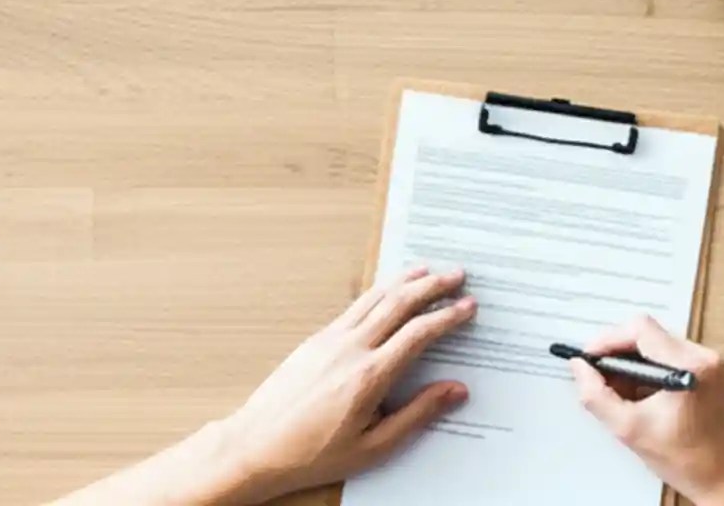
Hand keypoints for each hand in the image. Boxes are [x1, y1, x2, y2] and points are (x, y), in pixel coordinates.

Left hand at [219, 267, 477, 501]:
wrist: (255, 447)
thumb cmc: (312, 454)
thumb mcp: (374, 446)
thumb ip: (418, 414)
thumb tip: (456, 391)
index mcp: (368, 376)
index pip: (419, 334)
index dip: (448, 317)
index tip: (468, 306)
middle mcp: (349, 349)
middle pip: (399, 304)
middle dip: (433, 286)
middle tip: (457, 276)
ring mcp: (329, 340)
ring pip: (374, 298)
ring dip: (404, 281)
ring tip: (427, 271)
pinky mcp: (315, 340)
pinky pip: (354, 307)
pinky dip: (377, 292)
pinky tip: (387, 290)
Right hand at [570, 317, 723, 505]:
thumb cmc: (691, 461)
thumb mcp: (630, 430)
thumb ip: (597, 395)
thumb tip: (581, 370)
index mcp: (689, 366)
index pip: (640, 329)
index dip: (607, 340)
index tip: (589, 357)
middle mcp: (703, 357)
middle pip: (647, 334)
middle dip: (617, 353)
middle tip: (598, 376)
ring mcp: (708, 363)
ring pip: (656, 345)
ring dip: (632, 364)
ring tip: (618, 392)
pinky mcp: (708, 372)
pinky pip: (669, 358)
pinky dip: (648, 371)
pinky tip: (638, 396)